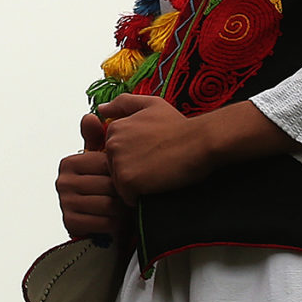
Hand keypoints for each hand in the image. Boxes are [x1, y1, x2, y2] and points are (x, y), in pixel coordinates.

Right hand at [55, 111, 122, 238]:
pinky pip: (105, 222)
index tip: (125, 182)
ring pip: (109, 204)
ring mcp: (65, 203)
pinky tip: (115, 222)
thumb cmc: (103, 193)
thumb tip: (90, 116)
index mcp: (69, 163)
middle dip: (123, 194)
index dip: (122, 175)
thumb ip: (97, 141)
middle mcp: (63, 182)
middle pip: (109, 185)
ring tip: (122, 210)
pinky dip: (115, 224)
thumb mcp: (101, 166)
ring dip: (121, 210)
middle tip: (127, 199)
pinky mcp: (71, 223)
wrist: (99, 229)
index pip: (106, 164)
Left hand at [99, 93, 292, 201]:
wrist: (199, 142)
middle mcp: (111, 144)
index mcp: (114, 129)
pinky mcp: (127, 181)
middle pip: (115, 170)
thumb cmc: (179, 126)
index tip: (152, 156)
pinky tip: (156, 186)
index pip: (115, 155)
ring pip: (120, 185)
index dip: (134, 160)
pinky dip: (140, 198)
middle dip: (133, 173)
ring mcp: (117, 162)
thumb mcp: (150, 105)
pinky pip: (127, 197)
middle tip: (156, 166)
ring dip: (136, 186)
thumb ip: (123, 104)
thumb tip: (101, 108)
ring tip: (157, 176)